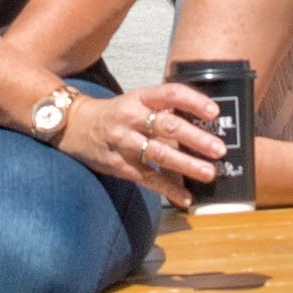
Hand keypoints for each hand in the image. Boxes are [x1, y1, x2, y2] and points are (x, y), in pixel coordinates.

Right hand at [83, 83, 228, 196]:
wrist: (73, 125)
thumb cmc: (115, 115)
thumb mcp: (136, 103)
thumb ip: (164, 114)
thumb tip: (202, 131)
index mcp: (139, 98)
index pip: (170, 94)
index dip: (194, 101)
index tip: (214, 113)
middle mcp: (131, 117)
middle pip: (167, 125)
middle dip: (195, 138)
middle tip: (219, 149)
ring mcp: (124, 142)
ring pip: (159, 153)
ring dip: (186, 165)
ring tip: (209, 173)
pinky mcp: (119, 165)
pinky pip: (147, 178)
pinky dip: (168, 190)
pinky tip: (186, 198)